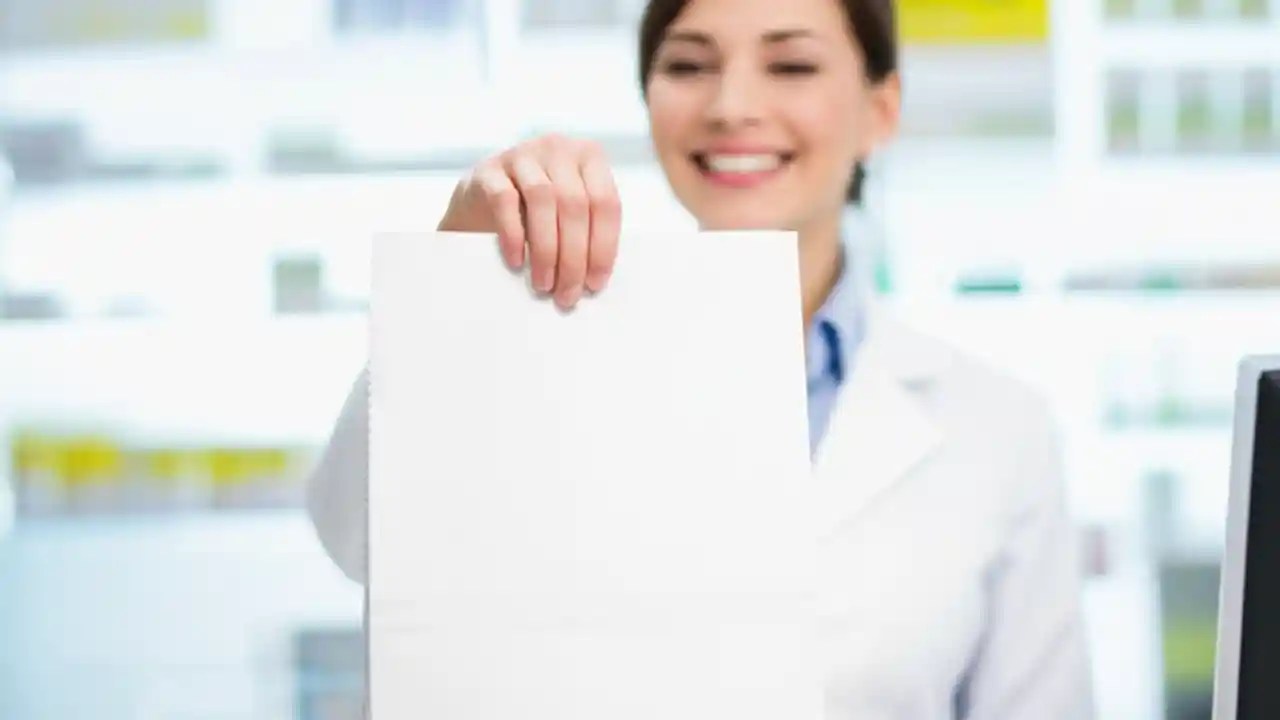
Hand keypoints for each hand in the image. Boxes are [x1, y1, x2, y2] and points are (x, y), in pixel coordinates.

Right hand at [437, 134, 621, 309]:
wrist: (479, 202)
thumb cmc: (534, 214)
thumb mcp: (568, 214)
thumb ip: (586, 231)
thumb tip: (595, 280)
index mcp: (589, 157)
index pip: (606, 202)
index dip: (604, 246)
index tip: (595, 284)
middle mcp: (558, 148)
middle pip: (575, 204)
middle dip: (574, 257)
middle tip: (567, 294)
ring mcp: (522, 154)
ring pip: (544, 200)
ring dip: (546, 250)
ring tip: (543, 284)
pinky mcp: (489, 169)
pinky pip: (504, 200)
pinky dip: (514, 235)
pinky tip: (517, 262)